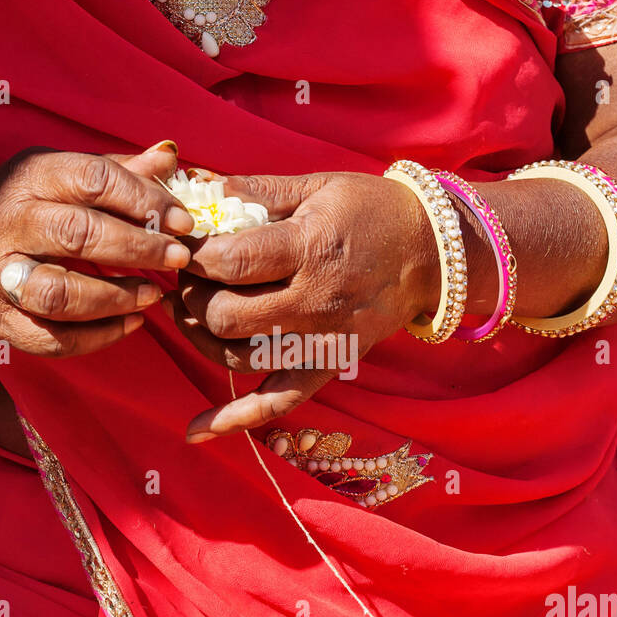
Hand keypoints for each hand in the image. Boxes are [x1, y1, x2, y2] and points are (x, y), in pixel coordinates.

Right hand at [0, 144, 195, 356]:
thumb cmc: (27, 209)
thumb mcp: (61, 176)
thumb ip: (116, 170)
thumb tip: (171, 156)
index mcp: (30, 176)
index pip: (93, 179)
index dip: (144, 200)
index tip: (182, 221)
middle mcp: (9, 222)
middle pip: (78, 234)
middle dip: (137, 248)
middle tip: (178, 257)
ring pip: (61, 292)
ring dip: (116, 297)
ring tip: (153, 294)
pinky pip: (51, 338)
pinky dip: (97, 337)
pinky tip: (130, 324)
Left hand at [171, 171, 440, 440]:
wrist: (431, 253)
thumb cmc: (371, 211)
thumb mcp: (317, 186)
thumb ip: (258, 191)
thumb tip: (201, 188)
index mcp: (310, 249)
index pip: (231, 262)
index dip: (195, 257)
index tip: (185, 246)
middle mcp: (314, 302)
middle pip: (226, 315)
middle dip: (193, 296)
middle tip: (189, 278)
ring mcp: (321, 341)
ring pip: (237, 358)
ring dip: (201, 337)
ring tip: (192, 312)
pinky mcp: (327, 366)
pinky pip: (276, 402)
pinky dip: (235, 418)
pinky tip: (196, 429)